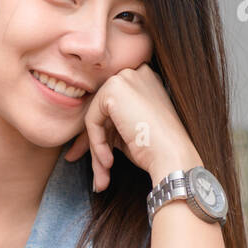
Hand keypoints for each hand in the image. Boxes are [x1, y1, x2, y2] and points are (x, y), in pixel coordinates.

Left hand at [62, 63, 199, 191]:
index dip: (101, 134)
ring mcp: (125, 77)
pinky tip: (109, 160)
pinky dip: (97, 144)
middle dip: (94, 143)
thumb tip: (76, 145)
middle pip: (101, 111)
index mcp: (142, 81)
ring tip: (104, 174)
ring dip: (96, 149)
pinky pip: (92, 120)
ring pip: (95, 117)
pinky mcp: (114, 89)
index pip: (111, 107)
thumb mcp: (127, 133)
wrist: (172, 156)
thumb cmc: (155, 149)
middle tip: (97, 174)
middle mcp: (135, 72)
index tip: (98, 161)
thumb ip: (106, 127)